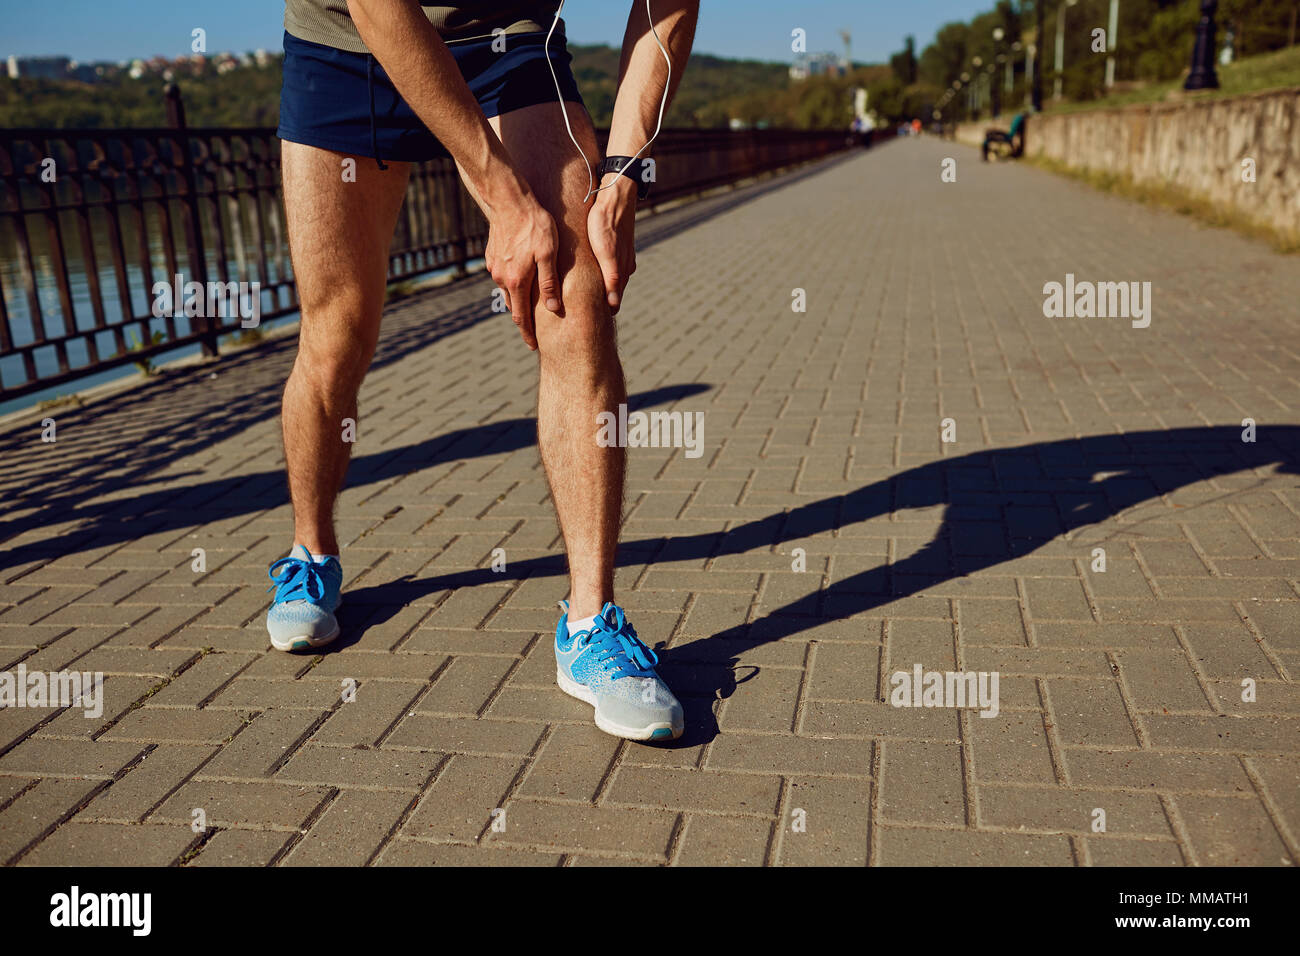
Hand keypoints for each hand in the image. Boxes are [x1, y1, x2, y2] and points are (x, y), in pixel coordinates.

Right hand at [484, 194, 560, 349]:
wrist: (509, 201)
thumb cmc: (535, 225)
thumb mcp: (549, 253)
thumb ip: (549, 282)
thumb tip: (553, 309)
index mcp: (516, 281)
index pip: (521, 317)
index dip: (528, 334)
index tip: (534, 346)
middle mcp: (502, 278)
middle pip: (513, 307)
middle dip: (523, 322)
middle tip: (534, 333)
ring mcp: (494, 268)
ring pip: (508, 292)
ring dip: (517, 303)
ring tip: (529, 310)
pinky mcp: (491, 257)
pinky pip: (503, 277)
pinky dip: (512, 285)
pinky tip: (521, 283)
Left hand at [587, 174, 637, 314]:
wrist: (617, 194)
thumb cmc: (607, 222)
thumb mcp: (606, 252)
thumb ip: (611, 278)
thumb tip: (613, 304)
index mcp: (621, 270)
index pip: (614, 300)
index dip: (605, 312)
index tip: (592, 325)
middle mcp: (625, 265)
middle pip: (614, 292)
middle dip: (603, 304)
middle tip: (588, 317)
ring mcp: (623, 255)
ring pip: (613, 279)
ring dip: (604, 290)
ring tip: (590, 300)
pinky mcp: (618, 244)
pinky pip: (612, 266)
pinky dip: (605, 275)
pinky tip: (598, 274)